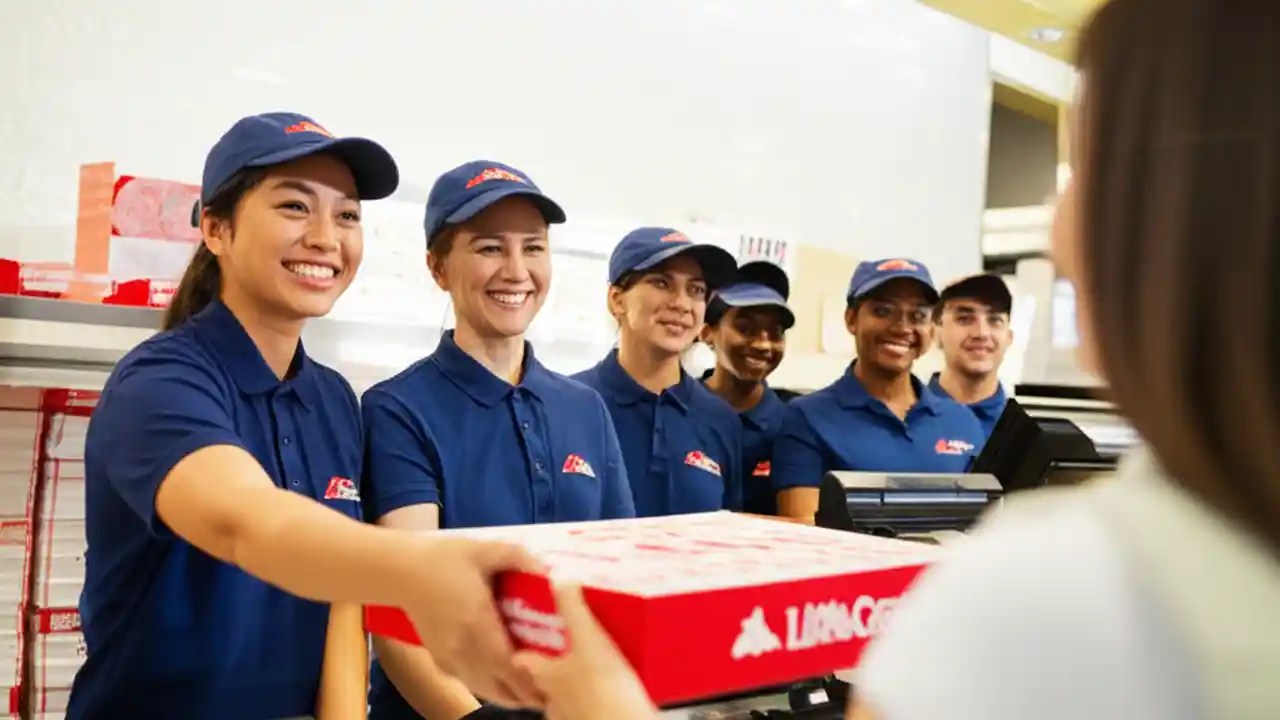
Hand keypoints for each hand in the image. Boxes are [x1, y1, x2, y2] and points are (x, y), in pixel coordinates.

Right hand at [402, 536, 545, 709]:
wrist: (401, 572)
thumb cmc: (444, 558)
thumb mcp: (485, 549)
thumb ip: (519, 559)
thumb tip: (548, 573)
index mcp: (476, 620)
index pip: (508, 663)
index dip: (531, 679)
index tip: (553, 680)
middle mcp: (462, 646)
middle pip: (500, 685)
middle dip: (527, 693)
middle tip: (551, 691)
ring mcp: (449, 657)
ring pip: (485, 689)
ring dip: (510, 695)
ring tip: (534, 694)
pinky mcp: (441, 660)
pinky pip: (471, 683)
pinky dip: (491, 689)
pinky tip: (506, 685)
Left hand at [513, 583, 658, 719]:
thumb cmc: (605, 694)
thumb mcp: (590, 641)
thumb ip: (573, 608)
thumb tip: (561, 579)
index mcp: (547, 675)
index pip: (523, 660)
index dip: (520, 649)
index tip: (520, 639)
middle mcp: (553, 699)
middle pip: (542, 681)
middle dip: (549, 666)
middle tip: (560, 648)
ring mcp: (570, 715)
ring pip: (561, 698)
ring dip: (570, 685)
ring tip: (585, 669)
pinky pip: (585, 709)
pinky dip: (591, 700)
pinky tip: (605, 693)